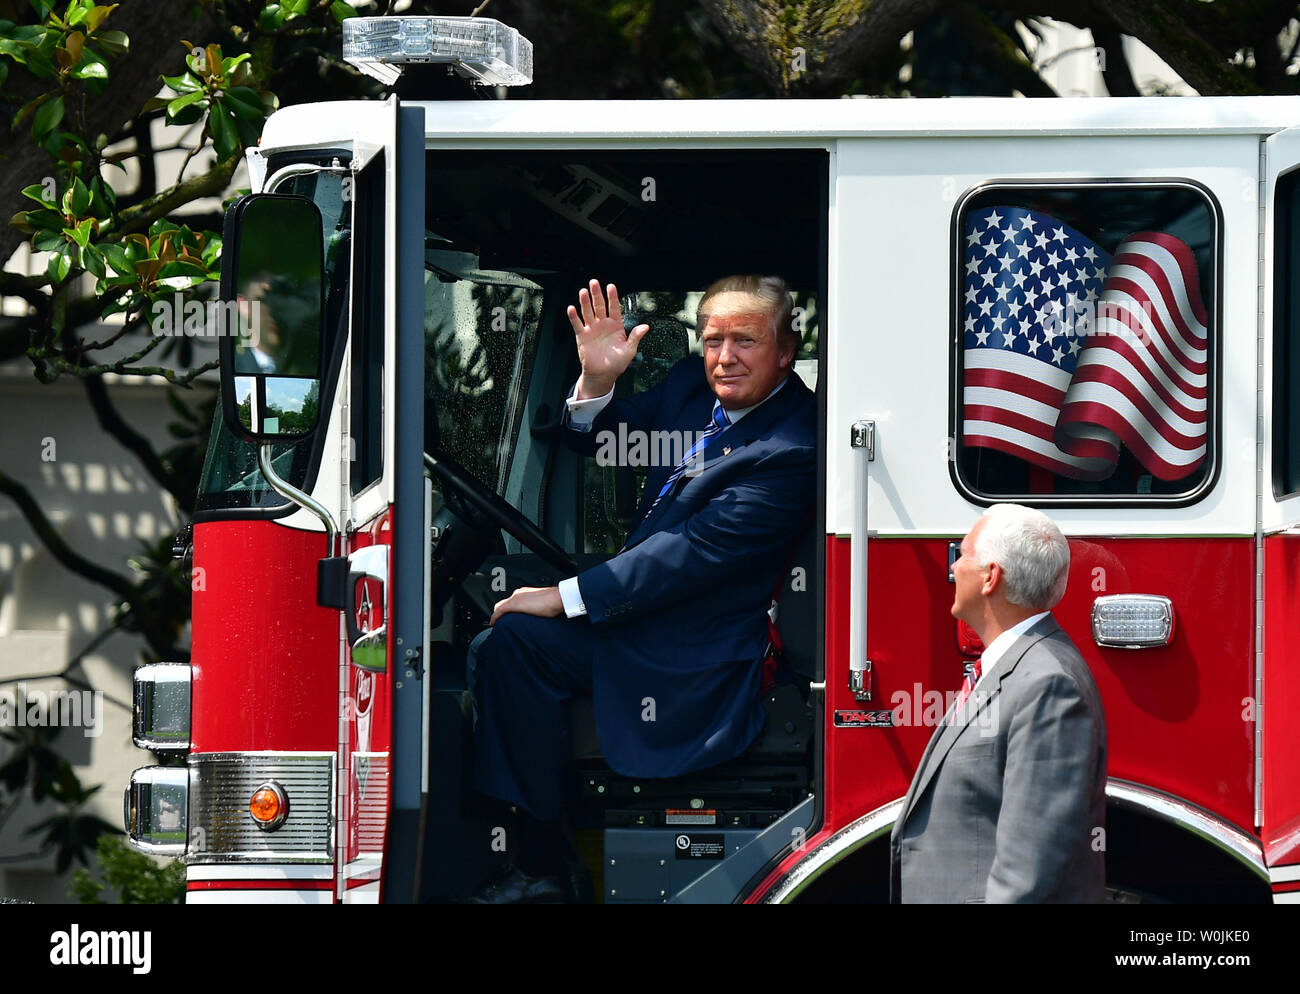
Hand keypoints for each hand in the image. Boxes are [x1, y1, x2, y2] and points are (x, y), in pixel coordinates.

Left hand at [490, 585, 563, 625]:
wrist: (557, 598)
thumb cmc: (555, 602)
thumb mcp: (544, 605)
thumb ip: (538, 608)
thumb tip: (540, 615)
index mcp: (525, 593)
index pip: (511, 601)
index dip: (506, 609)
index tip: (506, 617)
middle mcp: (518, 593)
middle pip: (503, 603)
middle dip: (499, 613)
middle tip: (499, 622)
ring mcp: (515, 598)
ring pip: (499, 607)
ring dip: (497, 615)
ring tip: (496, 624)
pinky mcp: (514, 604)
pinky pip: (499, 612)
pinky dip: (494, 617)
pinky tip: (493, 623)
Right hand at [566, 279, 648, 397]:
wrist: (603, 374)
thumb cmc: (617, 363)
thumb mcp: (630, 350)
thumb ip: (636, 337)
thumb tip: (646, 327)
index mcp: (616, 326)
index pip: (614, 308)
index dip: (612, 297)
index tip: (611, 287)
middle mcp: (603, 324)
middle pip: (599, 306)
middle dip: (596, 294)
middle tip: (594, 282)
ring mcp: (592, 329)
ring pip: (588, 312)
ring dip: (585, 302)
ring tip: (583, 292)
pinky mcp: (582, 336)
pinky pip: (577, 324)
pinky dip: (574, 317)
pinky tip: (571, 309)